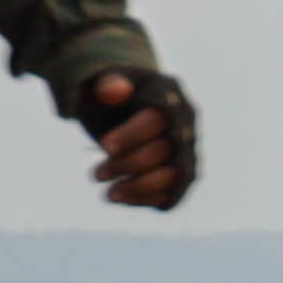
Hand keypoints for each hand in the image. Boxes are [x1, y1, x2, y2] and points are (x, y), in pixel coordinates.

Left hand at [75, 66, 197, 209]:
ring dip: (140, 187)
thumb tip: (113, 90)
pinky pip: (172, 194)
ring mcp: (187, 152)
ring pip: (175, 176)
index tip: (105, 146)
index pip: (157, 118)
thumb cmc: (114, 97)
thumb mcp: (105, 84)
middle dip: (128, 164)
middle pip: (164, 149)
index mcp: (168, 94)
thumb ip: (107, 84)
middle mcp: (185, 124)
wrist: (127, 112)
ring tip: (109, 194)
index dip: (133, 134)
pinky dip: (147, 199)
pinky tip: (122, 198)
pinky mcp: (182, 177)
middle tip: (96, 174)